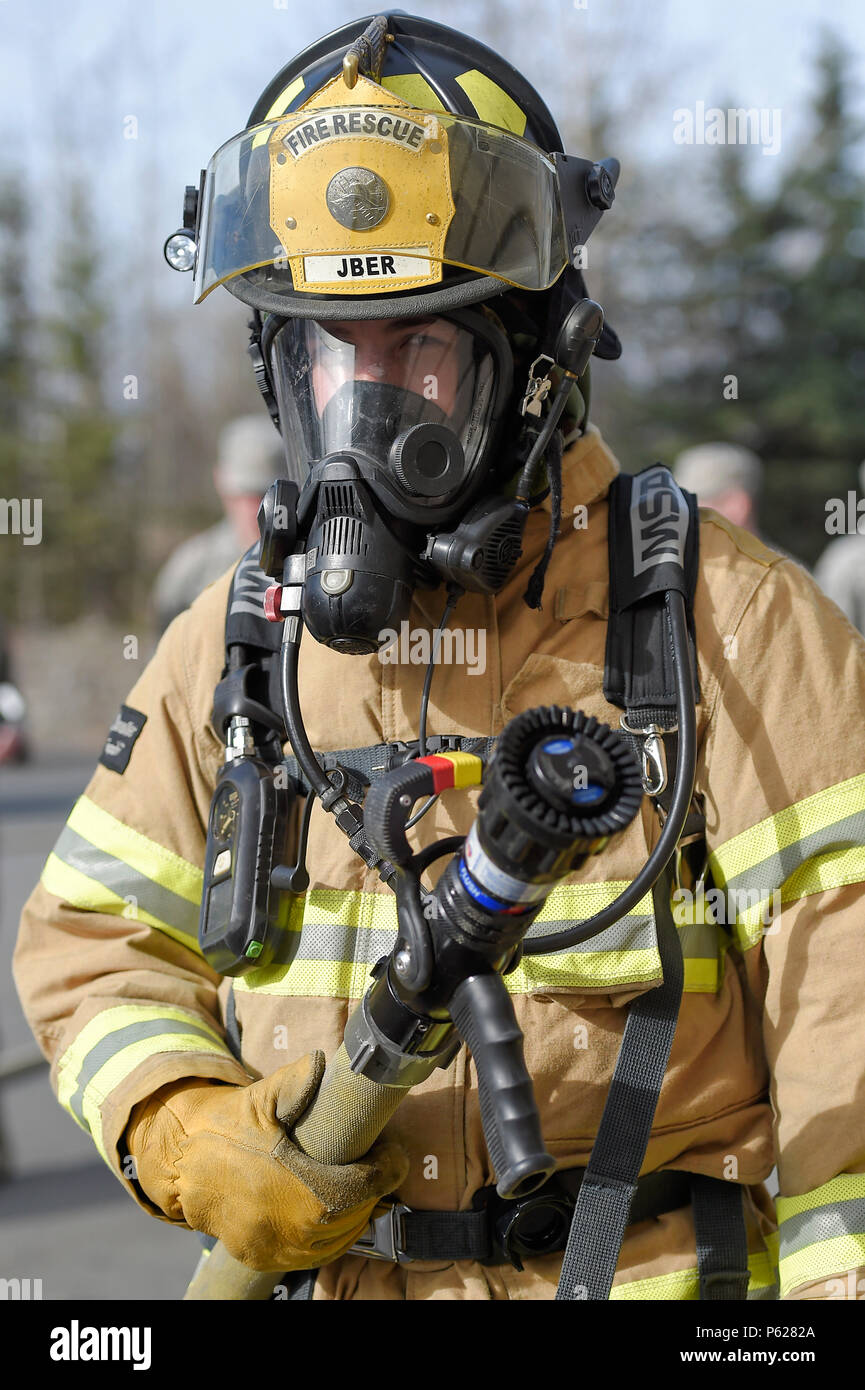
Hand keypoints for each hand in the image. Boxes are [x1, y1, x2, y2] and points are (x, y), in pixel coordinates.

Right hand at [125, 1051, 408, 1271]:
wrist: (177, 1164)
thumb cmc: (222, 1129)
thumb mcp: (260, 1099)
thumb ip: (297, 1081)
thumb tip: (323, 1062)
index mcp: (301, 1193)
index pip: (365, 1187)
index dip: (388, 1168)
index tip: (392, 1150)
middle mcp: (293, 1232)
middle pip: (356, 1216)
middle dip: (373, 1189)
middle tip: (378, 1162)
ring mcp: (278, 1250)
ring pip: (337, 1242)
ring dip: (355, 1216)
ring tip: (361, 1186)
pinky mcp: (264, 1258)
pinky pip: (312, 1257)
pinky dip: (331, 1238)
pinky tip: (335, 1215)